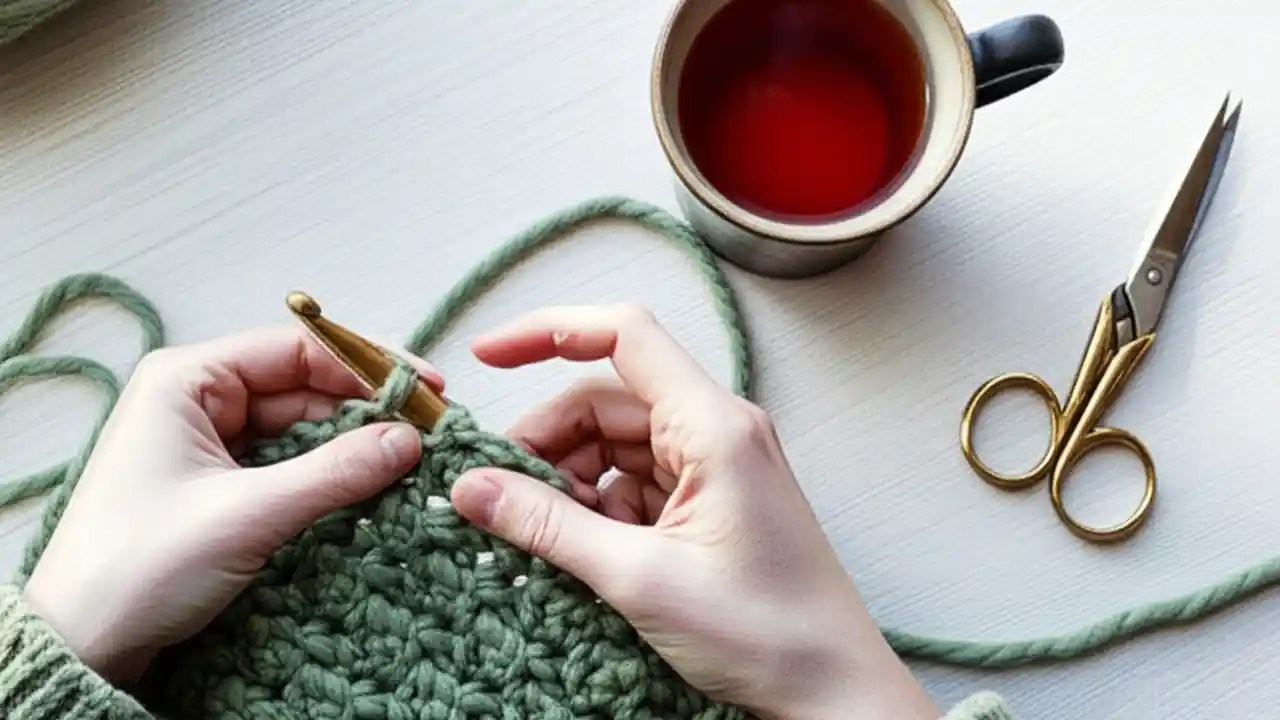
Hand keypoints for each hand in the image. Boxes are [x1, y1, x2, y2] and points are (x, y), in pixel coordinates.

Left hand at [22, 326, 440, 684]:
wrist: (83, 643)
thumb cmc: (138, 566)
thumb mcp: (248, 513)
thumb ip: (335, 471)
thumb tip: (408, 439)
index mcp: (186, 380)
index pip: (295, 348)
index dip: (366, 364)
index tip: (422, 386)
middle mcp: (197, 399)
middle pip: (304, 385)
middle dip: (365, 407)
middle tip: (429, 426)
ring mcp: (208, 442)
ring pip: (301, 427)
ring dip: (352, 442)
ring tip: (410, 455)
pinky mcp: (220, 483)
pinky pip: (288, 462)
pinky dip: (329, 471)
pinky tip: (369, 481)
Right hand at [450, 305, 938, 719]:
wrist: (830, 689)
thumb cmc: (767, 632)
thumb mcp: (639, 577)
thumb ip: (549, 525)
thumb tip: (474, 486)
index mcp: (713, 426)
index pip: (623, 335)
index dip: (547, 331)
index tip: (486, 357)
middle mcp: (717, 431)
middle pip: (605, 400)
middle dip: (547, 441)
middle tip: (498, 493)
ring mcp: (714, 467)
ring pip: (614, 446)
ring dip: (569, 482)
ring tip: (541, 536)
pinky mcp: (709, 502)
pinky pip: (634, 484)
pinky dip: (597, 510)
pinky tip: (583, 553)